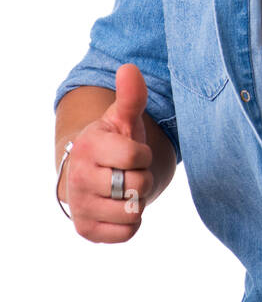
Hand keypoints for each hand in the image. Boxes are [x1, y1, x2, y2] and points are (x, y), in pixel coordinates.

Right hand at [63, 64, 153, 242]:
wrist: (92, 175)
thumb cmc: (113, 143)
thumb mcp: (123, 119)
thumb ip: (131, 96)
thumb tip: (129, 68)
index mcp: (88, 146)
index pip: (137, 156)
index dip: (143, 155)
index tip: (132, 152)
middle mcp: (77, 177)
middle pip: (137, 185)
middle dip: (141, 179)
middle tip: (127, 173)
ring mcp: (79, 206)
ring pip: (132, 212)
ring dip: (137, 202)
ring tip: (123, 190)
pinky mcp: (85, 230)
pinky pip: (127, 233)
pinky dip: (131, 223)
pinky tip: (120, 208)